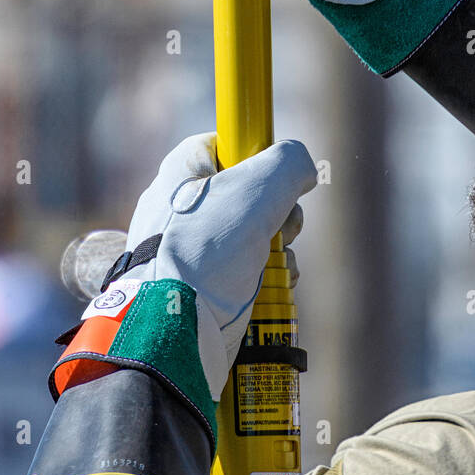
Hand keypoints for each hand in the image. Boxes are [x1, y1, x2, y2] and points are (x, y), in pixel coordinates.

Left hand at [116, 132, 316, 400]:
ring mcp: (187, 251)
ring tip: (274, 264)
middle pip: (248, 193)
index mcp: (180, 172)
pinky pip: (241, 272)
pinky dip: (263, 278)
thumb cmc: (206, 251)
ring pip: (251, 236)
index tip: (276, 173)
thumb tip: (304, 169)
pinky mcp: (197, 288)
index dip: (257, 154)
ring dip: (276, 249)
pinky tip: (268, 289)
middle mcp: (179, 208)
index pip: (225, 143)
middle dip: (278, 212)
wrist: (171, 331)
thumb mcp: (257, 189)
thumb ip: (288, 164)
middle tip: (281, 226)